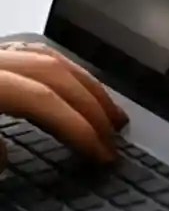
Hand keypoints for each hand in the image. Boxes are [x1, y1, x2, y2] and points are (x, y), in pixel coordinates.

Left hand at [0, 42, 127, 166]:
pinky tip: (64, 85)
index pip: (44, 100)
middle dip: (93, 105)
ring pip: (45, 54)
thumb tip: (5, 159)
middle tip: (115, 134)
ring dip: (82, 82)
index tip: (103, 155)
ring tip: (104, 108)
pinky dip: (54, 69)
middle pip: (54, 72)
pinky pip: (27, 51)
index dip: (81, 128)